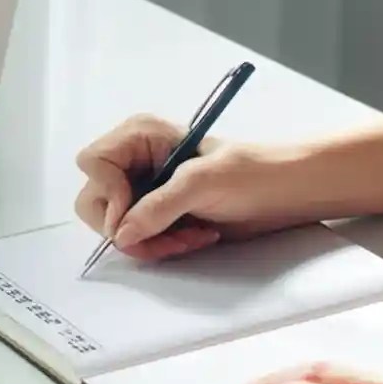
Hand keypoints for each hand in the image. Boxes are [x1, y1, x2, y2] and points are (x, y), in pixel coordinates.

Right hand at [74, 115, 308, 260]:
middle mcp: (134, 161)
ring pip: (116, 226)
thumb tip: (121, 234)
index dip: (108, 193)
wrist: (288, 192)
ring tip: (189, 238)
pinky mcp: (156, 215)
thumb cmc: (254, 172)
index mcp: (140, 136)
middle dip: (128, 226)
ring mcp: (143, 190)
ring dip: (150, 241)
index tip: (134, 215)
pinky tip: (193, 238)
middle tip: (165, 237)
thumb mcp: (204, 181)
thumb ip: (159, 206)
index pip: (94, 164)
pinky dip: (160, 246)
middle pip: (95, 199)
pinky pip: (137, 239)